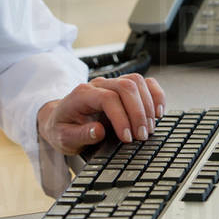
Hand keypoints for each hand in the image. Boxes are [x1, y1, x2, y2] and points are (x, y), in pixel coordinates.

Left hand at [37, 75, 165, 155]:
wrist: (60, 120)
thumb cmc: (62, 128)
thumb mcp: (63, 138)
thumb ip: (80, 135)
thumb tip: (98, 131)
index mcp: (82, 94)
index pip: (107, 98)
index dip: (121, 118)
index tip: (127, 138)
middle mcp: (98, 85)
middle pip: (126, 87)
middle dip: (138, 113)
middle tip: (141, 136)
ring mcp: (112, 84)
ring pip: (136, 81)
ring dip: (148, 105)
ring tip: (148, 128)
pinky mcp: (123, 88)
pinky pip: (144, 83)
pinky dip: (155, 95)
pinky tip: (158, 112)